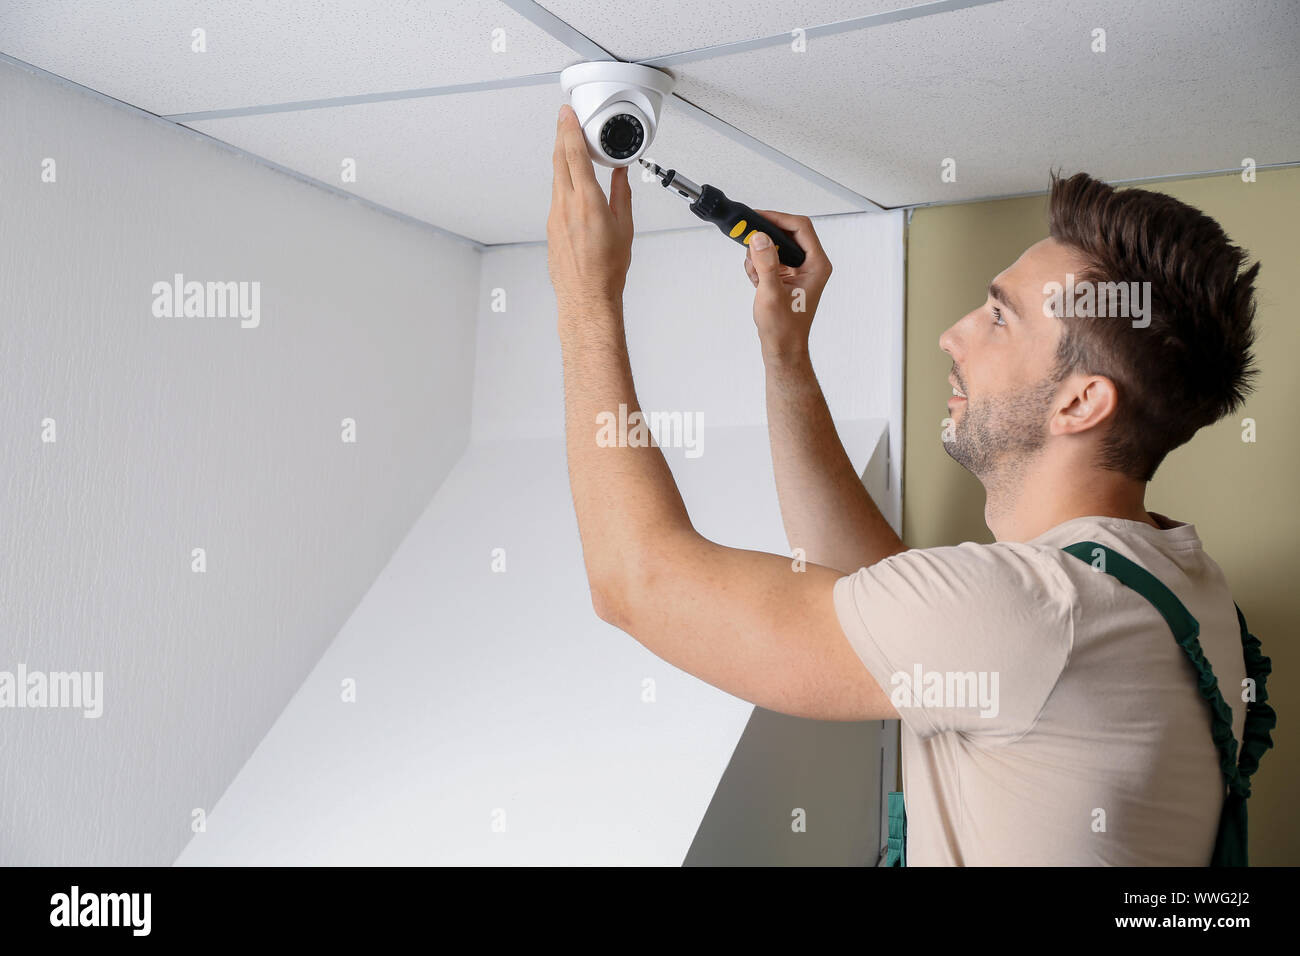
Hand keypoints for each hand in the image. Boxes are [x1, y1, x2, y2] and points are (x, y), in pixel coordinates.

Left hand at [547, 104, 633, 320]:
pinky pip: (556, 194)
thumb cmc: (606, 270)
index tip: (567, 113)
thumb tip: (620, 173)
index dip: (569, 128)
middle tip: (565, 119)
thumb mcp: (624, 227)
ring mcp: (554, 215)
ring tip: (571, 147)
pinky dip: (563, 180)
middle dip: (562, 135)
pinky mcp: (550, 226)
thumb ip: (621, 194)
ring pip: (556, 177)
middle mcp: (566, 205)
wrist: (586, 296)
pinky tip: (571, 181)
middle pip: (559, 159)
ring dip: (563, 158)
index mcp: (587, 202)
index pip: (574, 154)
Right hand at [742, 211, 831, 360]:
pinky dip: (758, 266)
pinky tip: (756, 281)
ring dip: (759, 255)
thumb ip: (766, 263)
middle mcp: (810, 265)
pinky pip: (770, 260)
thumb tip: (760, 238)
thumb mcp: (771, 293)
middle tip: (747, 238)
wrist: (782, 348)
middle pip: (787, 234)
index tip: (758, 218)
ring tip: (755, 273)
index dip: (778, 219)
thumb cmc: (785, 328)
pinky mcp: (787, 277)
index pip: (800, 228)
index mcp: (816, 265)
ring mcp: (799, 271)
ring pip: (776, 247)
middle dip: (765, 239)